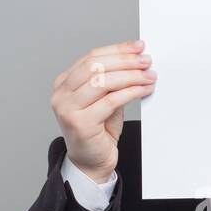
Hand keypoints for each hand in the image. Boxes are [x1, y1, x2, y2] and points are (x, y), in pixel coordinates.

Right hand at [51, 40, 155, 182]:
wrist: (91, 163)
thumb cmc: (98, 131)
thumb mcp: (105, 100)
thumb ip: (113, 80)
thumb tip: (137, 60)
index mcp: (64, 83)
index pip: (92, 57)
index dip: (118, 50)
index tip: (139, 47)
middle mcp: (61, 94)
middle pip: (96, 66)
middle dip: (125, 61)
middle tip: (146, 62)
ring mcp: (67, 109)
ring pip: (102, 81)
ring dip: (131, 76)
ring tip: (149, 76)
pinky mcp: (80, 123)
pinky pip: (110, 101)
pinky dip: (131, 92)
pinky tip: (144, 90)